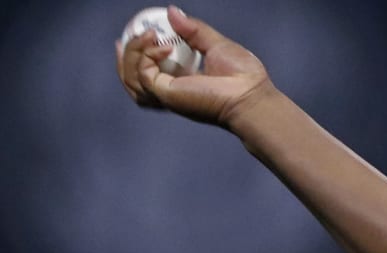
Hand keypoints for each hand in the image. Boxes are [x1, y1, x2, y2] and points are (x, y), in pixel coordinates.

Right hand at [115, 6, 273, 127]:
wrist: (251, 93)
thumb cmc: (243, 76)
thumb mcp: (215, 44)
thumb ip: (193, 30)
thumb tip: (172, 12)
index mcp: (181, 83)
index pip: (148, 73)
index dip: (135, 57)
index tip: (134, 35)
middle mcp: (171, 92)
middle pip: (132, 79)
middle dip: (126, 57)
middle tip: (125, 37)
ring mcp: (167, 96)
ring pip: (132, 79)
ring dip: (132, 54)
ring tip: (147, 35)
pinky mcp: (167, 95)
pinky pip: (143, 74)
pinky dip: (146, 56)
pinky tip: (162, 46)